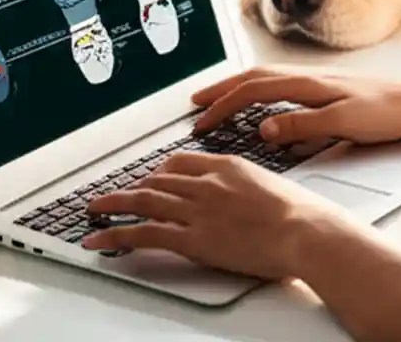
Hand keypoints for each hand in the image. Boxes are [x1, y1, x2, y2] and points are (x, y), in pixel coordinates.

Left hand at [82, 151, 359, 279]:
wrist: (305, 231)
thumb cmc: (302, 215)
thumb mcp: (275, 188)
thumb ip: (250, 189)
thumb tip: (249, 199)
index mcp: (228, 166)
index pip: (183, 163)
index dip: (161, 172)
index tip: (152, 178)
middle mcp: (207, 183)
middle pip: (158, 180)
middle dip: (132, 187)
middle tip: (113, 193)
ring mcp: (196, 210)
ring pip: (143, 201)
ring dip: (113, 204)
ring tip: (94, 209)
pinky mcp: (191, 238)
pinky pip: (143, 233)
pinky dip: (116, 234)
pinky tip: (100, 238)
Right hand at [190, 68, 400, 143]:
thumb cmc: (385, 113)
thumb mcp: (343, 124)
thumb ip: (302, 126)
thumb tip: (264, 129)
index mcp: (306, 84)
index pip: (252, 91)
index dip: (223, 106)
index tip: (202, 122)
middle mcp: (307, 77)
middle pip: (251, 77)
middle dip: (220, 89)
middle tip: (194, 102)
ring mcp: (315, 80)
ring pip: (264, 78)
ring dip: (236, 86)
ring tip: (217, 98)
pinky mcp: (324, 88)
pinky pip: (279, 84)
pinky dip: (258, 89)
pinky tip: (260, 101)